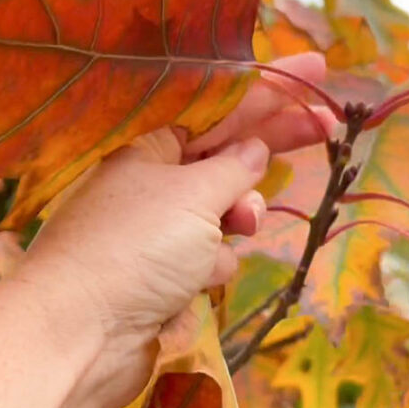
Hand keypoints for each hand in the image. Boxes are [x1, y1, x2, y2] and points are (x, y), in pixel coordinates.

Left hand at [0, 53, 334, 407]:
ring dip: (230, 231)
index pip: (221, 114)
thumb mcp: (193, 195)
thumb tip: (255, 148)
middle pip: (227, 163)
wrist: (82, 335)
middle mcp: (153, 190)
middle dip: (268, 151)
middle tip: (326, 126)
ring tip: (223, 239)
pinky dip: (207, 274)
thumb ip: (234, 168)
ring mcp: (158, 239)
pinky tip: (192, 286)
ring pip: (222, 224)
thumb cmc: (135, 249)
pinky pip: (208, 265)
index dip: (269, 93)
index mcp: (151, 152)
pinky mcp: (163, 283)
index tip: (317, 72)